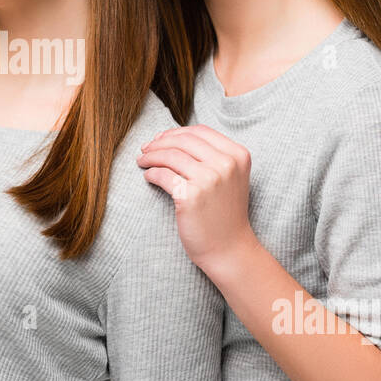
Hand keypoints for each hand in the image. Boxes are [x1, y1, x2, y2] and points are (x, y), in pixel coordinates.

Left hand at [135, 124, 260, 277]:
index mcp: (238, 155)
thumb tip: (172, 137)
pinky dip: (151, 174)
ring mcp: (209, 179)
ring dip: (151, 156)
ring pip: (170, 155)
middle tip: (145, 148)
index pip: (201, 131)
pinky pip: (163, 175)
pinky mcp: (190, 196)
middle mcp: (226, 164)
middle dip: (160, 142)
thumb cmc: (224, 213)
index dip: (176, 132)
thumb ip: (212, 155)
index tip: (160, 138)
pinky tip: (148, 177)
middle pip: (183, 140)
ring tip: (142, 161)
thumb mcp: (230, 177)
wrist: (229, 248)